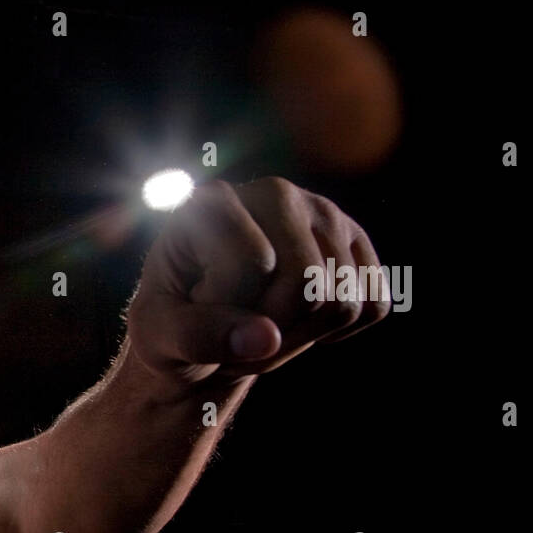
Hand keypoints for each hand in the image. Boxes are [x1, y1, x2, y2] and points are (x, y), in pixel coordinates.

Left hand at [126, 176, 389, 392]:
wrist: (205, 325)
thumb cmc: (172, 325)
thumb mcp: (159, 334)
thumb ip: (197, 335)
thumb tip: (266, 338)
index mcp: (212, 200)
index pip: (252, 264)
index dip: (229, 312)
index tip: (200, 313)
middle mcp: (275, 193)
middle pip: (306, 281)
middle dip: (270, 331)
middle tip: (233, 337)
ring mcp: (323, 214)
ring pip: (342, 300)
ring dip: (298, 339)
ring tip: (259, 331)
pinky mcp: (357, 244)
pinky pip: (373, 306)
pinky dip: (337, 333)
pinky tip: (297, 323)